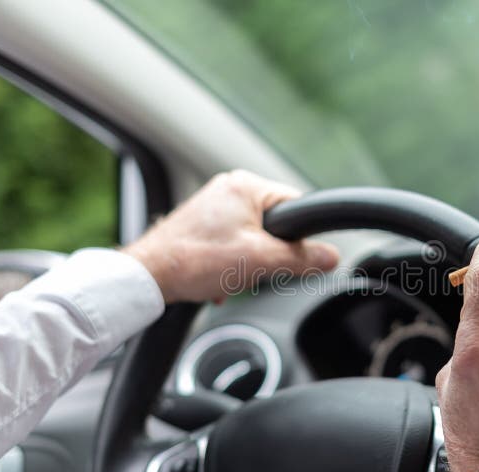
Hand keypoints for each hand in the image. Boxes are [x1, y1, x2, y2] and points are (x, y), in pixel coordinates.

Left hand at [123, 170, 338, 302]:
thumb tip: (331, 257)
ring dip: (248, 264)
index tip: (293, 258)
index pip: (296, 207)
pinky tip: (218, 279)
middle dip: (268, 255)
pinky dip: (231, 265)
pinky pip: (234, 244)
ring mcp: (214, 206)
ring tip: (229, 275)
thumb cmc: (194, 260)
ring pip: (254, 239)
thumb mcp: (260, 261)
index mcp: (246, 185)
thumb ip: (301, 258)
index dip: (300, 237)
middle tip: (252, 270)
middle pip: (275, 226)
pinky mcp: (202, 225)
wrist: (148, 277)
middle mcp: (229, 189)